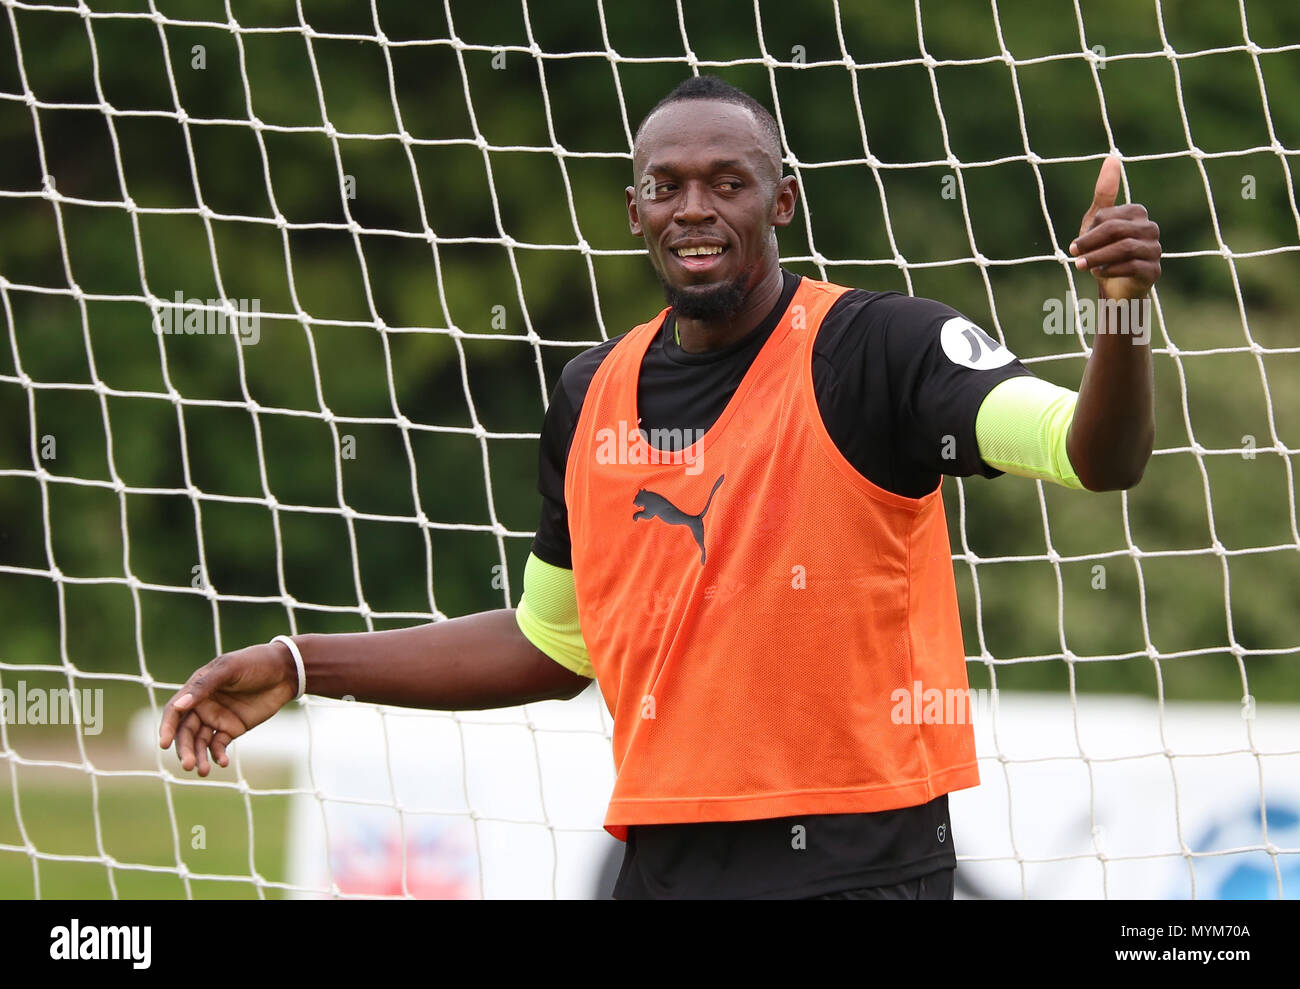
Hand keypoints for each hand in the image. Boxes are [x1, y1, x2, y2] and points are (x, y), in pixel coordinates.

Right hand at [158, 641, 298, 775]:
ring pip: (201, 742)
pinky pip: (219, 745)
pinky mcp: (232, 728)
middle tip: (188, 765)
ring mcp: (217, 718)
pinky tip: (223, 762)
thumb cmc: (254, 663)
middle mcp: (203, 706)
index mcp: (196, 689)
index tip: (165, 744)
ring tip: (204, 771)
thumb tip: (179, 705)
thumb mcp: (229, 669)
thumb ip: (204, 686)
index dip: (167, 728)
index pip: (175, 711)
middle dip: (185, 749)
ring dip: (200, 756)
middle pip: (186, 732)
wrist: (285, 671)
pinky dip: (218, 755)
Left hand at [1069, 156, 1160, 300]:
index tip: (1075, 245)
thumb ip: (1104, 192)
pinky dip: (1109, 270)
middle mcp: (1150, 228)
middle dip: (1090, 243)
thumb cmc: (1105, 250)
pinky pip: (1131, 266)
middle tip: (1072, 254)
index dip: (1089, 231)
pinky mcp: (1154, 270)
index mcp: (1137, 213)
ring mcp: (1155, 249)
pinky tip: (1097, 274)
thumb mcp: (1097, 222)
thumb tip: (1112, 157)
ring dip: (1097, 257)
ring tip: (1080, 266)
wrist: (1116, 286)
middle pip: (1116, 230)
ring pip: (1125, 248)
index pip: (1109, 216)